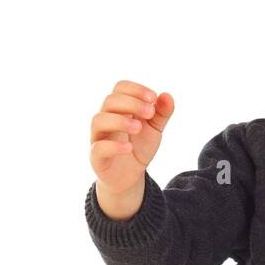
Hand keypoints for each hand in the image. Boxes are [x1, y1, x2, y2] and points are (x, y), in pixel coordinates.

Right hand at [89, 79, 174, 194]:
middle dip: (132, 103)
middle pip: (110, 101)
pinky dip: (113, 146)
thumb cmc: (139, 147)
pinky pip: (98, 148)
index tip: (153, 97)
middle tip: (150, 113)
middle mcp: (106, 119)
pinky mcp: (97, 157)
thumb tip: (167, 95)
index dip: (135, 89)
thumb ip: (161, 113)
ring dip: (120, 121)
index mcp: (119, 108)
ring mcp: (99, 137)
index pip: (120, 88)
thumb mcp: (154, 129)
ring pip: (99, 120)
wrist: (130, 176)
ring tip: (138, 128)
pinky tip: (129, 148)